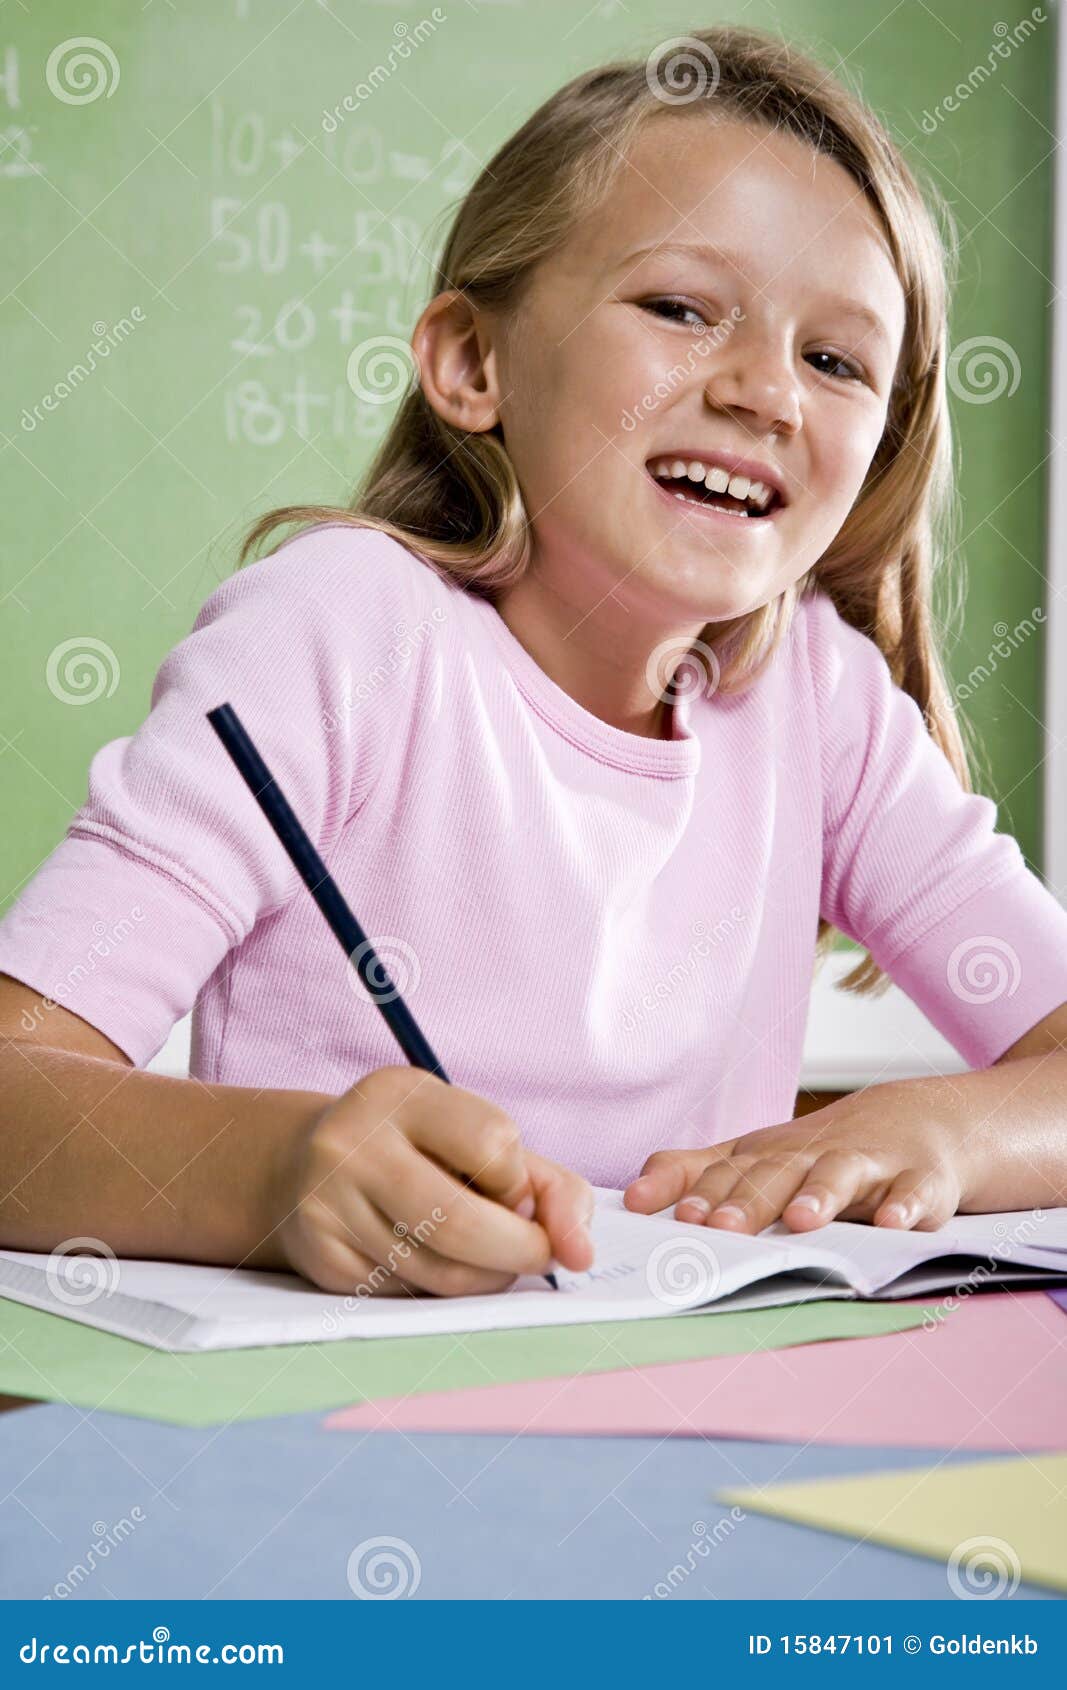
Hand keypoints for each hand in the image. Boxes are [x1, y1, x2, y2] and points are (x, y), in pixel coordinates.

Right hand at [276, 1066, 594, 1295]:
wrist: (301, 1165)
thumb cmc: (417, 1151)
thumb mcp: (477, 1137)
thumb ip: (548, 1185)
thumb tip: (581, 1252)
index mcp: (400, 1094)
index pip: (494, 1143)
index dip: (519, 1180)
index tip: (514, 1188)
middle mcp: (353, 1142)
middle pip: (463, 1222)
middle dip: (522, 1250)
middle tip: (541, 1256)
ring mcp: (328, 1202)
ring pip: (440, 1272)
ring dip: (487, 1277)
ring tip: (489, 1258)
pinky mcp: (320, 1256)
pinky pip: (408, 1295)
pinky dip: (442, 1292)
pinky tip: (436, 1263)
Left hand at [623, 1084, 978, 1234]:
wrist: (920, 1119)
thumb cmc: (823, 1151)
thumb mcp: (757, 1158)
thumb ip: (694, 1173)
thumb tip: (631, 1196)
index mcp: (770, 1156)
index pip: (727, 1172)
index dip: (698, 1193)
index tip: (667, 1215)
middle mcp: (813, 1156)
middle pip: (776, 1174)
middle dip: (747, 1200)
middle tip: (719, 1228)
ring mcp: (869, 1165)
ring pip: (842, 1175)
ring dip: (822, 1195)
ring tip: (802, 1220)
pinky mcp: (920, 1180)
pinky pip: (914, 1192)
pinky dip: (906, 1205)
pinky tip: (893, 1221)